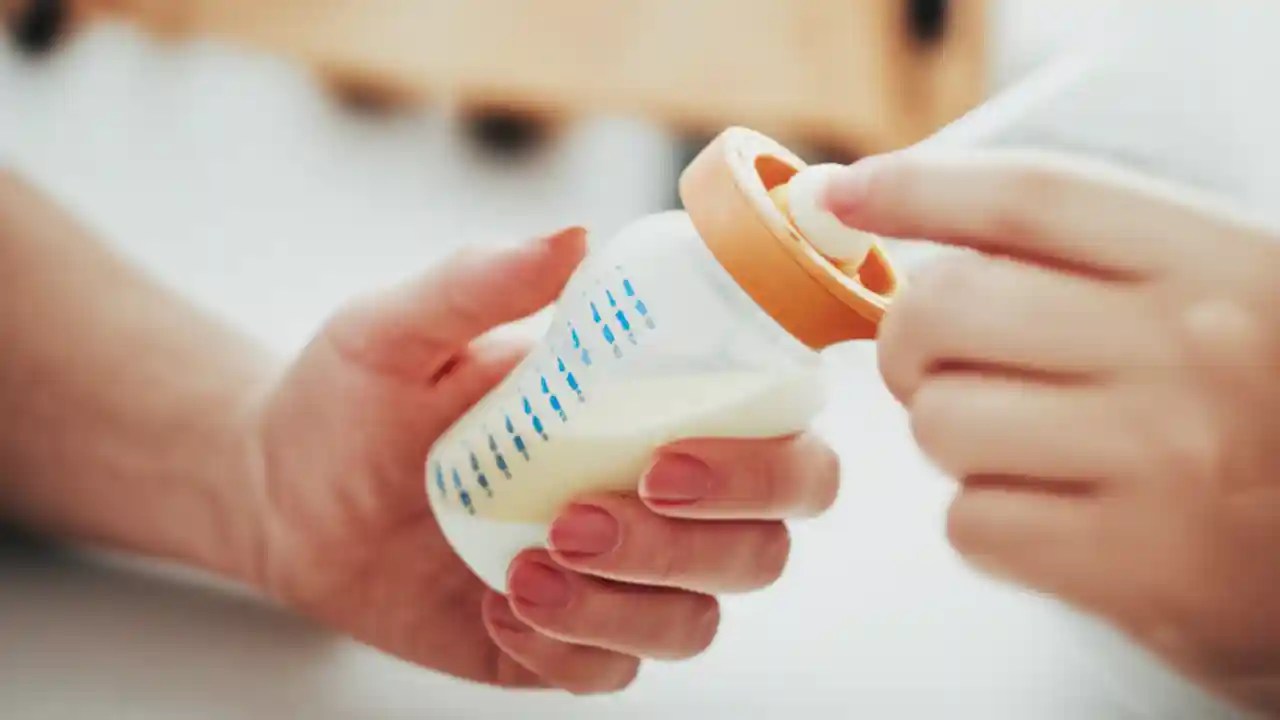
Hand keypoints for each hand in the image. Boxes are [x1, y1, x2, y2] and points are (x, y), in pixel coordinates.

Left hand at [244, 228, 838, 693]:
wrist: (285, 490)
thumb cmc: (357, 395)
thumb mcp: (402, 326)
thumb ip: (481, 278)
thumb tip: (572, 236)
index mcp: (653, 408)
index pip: (782, 442)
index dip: (766, 467)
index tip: (666, 459)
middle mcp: (656, 497)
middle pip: (761, 548)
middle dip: (689, 545)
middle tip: (577, 518)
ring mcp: (615, 577)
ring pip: (694, 622)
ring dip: (623, 607)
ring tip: (523, 570)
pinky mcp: (565, 641)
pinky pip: (611, 674)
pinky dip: (568, 650)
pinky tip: (500, 608)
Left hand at [824, 149, 1279, 712]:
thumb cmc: (1270, 417)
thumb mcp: (1228, 297)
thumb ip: (1099, 263)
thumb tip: (933, 241)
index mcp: (1217, 263)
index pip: (1028, 198)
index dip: (917, 187)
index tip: (845, 192)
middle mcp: (1188, 351)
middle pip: (946, 306)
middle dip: (909, 337)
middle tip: (939, 359)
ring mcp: (1160, 461)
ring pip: (940, 421)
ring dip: (953, 434)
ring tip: (1023, 444)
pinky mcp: (1133, 567)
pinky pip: (971, 521)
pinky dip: (987, 518)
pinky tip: (1051, 511)